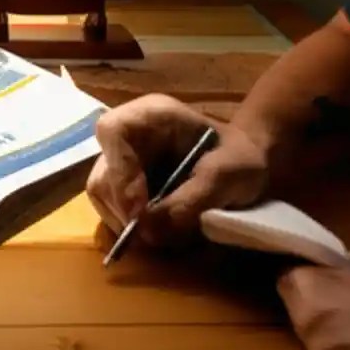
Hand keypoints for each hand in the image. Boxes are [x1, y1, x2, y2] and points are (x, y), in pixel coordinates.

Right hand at [85, 94, 268, 244]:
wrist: (247, 165)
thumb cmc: (241, 159)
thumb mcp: (228, 177)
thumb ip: (191, 201)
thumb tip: (147, 232)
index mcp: (151, 115)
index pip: (113, 132)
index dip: (120, 172)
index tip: (139, 210)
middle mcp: (128, 134)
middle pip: (102, 171)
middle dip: (123, 208)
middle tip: (150, 235)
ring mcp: (122, 159)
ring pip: (102, 194)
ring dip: (125, 221)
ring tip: (157, 234)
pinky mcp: (123, 183)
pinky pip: (111, 207)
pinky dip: (130, 225)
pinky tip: (155, 229)